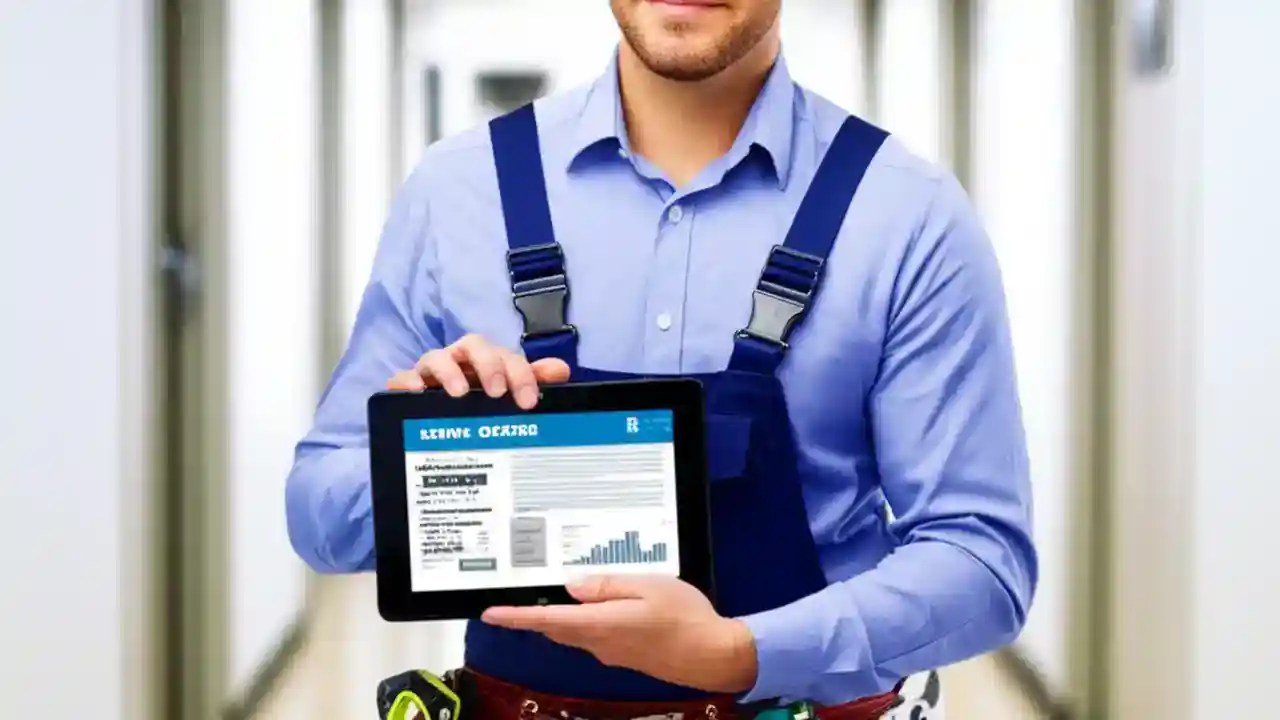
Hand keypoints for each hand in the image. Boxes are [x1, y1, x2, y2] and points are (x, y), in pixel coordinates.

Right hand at [387, 334, 570, 408]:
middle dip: (488, 365)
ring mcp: (431, 372)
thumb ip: (532, 382)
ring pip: (437, 357)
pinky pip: (402, 378)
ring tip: (459, 393)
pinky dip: (407, 381)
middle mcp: (460, 361)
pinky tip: (417, 392)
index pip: (507, 357)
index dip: (521, 375)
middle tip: (497, 392)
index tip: (529, 401)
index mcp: (487, 362)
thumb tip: (561, 370)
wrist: (435, 424)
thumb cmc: (478, 403)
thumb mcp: (507, 395)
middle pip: (473, 345)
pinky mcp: (406, 386)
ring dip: (448, 371)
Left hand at [481, 575, 758, 693]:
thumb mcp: (648, 586)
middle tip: (518, 594)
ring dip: (560, 617)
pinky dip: (584, 620)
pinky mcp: (624, 655)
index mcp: (599, 624)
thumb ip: (607, 585)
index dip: (515, 617)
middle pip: (556, 627)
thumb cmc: (684, 616)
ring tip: (556, 592)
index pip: (547, 620)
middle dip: (534, 614)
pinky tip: (597, 605)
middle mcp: (598, 643)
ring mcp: (611, 652)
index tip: (489, 614)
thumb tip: (573, 586)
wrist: (712, 656)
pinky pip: (593, 635)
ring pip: (574, 631)